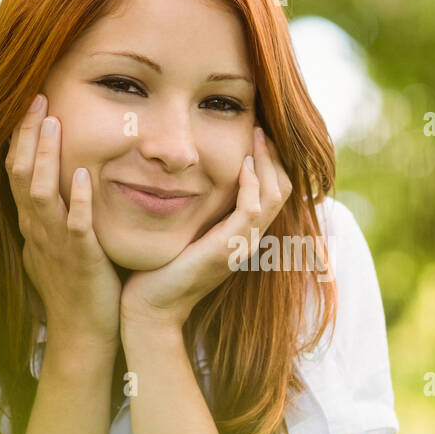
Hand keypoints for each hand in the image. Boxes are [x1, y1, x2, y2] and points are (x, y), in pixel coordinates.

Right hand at [5, 93, 120, 348]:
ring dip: (45, 158)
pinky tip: (86, 176)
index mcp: (33, 224)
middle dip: (27, 135)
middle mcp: (38, 230)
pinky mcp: (81, 260)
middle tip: (36, 96)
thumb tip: (55, 185)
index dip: (19, 138)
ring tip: (53, 122)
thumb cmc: (77, 288)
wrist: (84, 334)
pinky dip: (79, 200)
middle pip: (21, 174)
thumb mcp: (57, 245)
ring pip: (41, 194)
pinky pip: (77, 226)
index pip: (16, 172)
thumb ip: (55, 215)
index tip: (29, 103)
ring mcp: (56, 245)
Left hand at [120, 125, 292, 335]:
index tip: (257, 135)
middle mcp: (249, 239)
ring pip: (273, 196)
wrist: (152, 306)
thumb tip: (193, 179)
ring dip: (267, 162)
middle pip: (282, 190)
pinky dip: (251, 184)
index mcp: (243, 234)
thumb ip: (199, 210)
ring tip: (257, 135)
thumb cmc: (162, 269)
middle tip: (261, 127)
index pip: (274, 192)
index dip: (271, 163)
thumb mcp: (188, 232)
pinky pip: (251, 209)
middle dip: (274, 156)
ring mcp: (242, 245)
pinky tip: (242, 163)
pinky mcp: (227, 249)